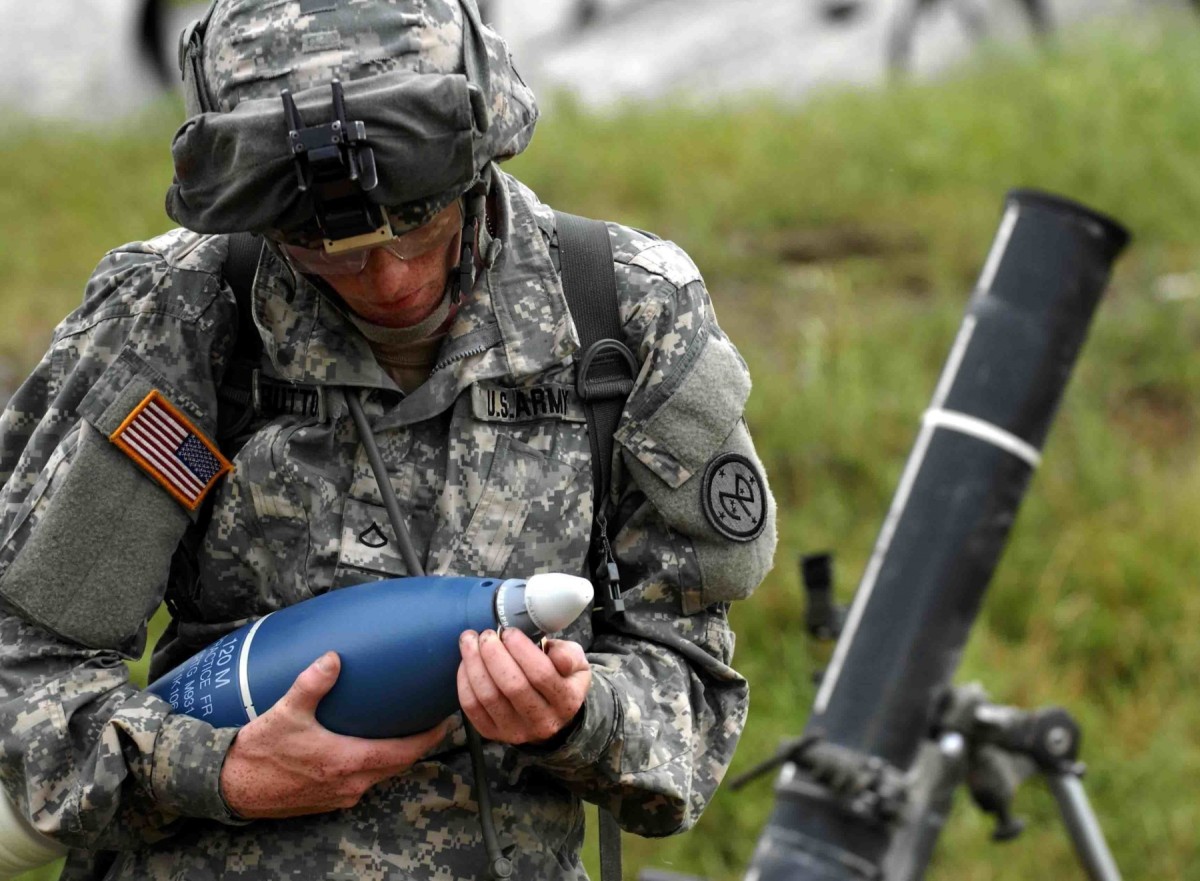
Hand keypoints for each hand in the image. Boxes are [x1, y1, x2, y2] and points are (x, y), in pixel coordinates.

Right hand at [219, 652, 448, 818]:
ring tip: (405, 730)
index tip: (446, 721)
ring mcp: (341, 794)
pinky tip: (369, 746)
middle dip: (419, 745)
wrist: (232, 787)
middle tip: (432, 722)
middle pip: (399, 764)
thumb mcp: (285, 712)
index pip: (405, 752)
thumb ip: (312, 683)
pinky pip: (364, 781)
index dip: (429, 738)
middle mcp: (351, 783)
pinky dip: (375, 764)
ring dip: (397, 755)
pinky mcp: (330, 799)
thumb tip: (333, 657)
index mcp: (347, 761)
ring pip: (382, 774)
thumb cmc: (260, 751)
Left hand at [457, 628, 590, 745]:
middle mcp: (543, 722)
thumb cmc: (560, 679)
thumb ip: (568, 656)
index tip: (508, 632)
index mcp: (567, 701)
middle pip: (512, 686)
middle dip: (493, 654)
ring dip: (474, 664)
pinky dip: (465, 681)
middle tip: (485, 634)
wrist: (549, 714)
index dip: (521, 649)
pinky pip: (472, 707)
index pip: (541, 674)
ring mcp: (516, 731)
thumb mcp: (576, 663)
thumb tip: (552, 652)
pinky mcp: (492, 733)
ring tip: (470, 641)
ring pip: (488, 696)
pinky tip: (466, 662)